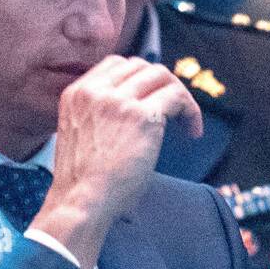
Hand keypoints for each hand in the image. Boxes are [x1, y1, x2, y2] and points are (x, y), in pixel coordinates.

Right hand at [30, 56, 201, 265]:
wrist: (80, 204)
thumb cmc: (84, 184)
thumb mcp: (81, 135)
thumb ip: (100, 115)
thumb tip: (137, 109)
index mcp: (77, 94)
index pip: (116, 65)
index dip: (141, 79)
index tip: (153, 99)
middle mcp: (95, 91)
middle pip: (142, 66)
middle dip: (162, 86)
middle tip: (174, 111)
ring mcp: (118, 101)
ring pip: (161, 76)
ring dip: (179, 96)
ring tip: (187, 122)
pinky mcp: (142, 116)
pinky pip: (177, 97)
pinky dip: (191, 111)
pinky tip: (193, 131)